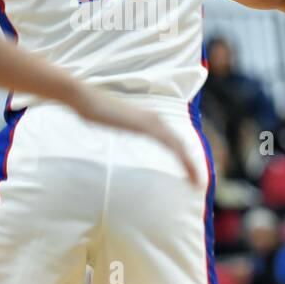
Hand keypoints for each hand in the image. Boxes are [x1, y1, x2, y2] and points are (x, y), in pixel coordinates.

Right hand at [66, 84, 199, 184]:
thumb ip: (127, 130)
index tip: (189, 174)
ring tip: (196, 183)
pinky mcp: (146, 126)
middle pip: (181, 145)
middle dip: (191, 165)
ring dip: (190, 166)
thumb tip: (126, 138)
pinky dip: (182, 159)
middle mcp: (156, 119)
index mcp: (150, 120)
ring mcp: (153, 122)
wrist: (86, 99)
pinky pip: (170, 145)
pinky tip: (187, 170)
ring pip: (180, 147)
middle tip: (198, 184)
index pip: (173, 141)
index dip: (184, 158)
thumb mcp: (116, 125)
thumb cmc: (97, 112)